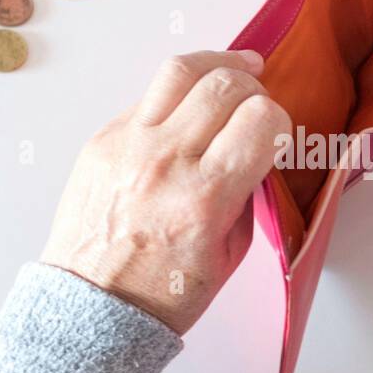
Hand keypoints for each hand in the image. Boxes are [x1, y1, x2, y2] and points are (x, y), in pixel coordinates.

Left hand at [42, 50, 291, 333]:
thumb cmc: (162, 291)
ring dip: (215, 65)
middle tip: (256, 104)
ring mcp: (127, 145)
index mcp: (204, 197)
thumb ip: (246, 194)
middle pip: (224, 84)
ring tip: (235, 70)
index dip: (279, 122)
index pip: (261, 119)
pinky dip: (175, 98)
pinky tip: (187, 112)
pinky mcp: (101, 141)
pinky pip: (147, 98)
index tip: (277, 136)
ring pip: (179, 71)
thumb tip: (254, 150)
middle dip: (252, 89)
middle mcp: (164, 161)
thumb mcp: (229, 253)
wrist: (92, 307)